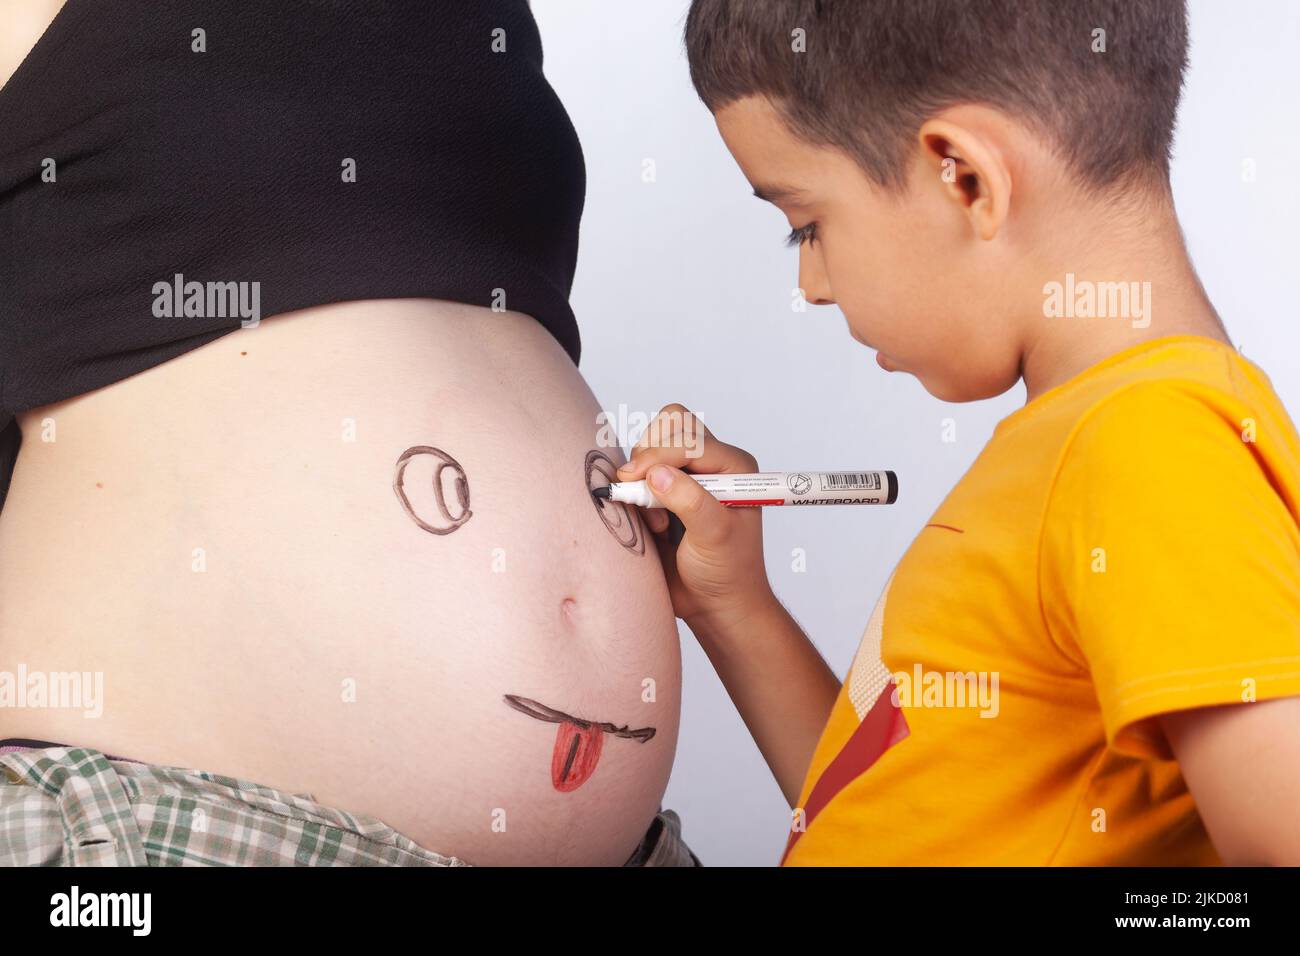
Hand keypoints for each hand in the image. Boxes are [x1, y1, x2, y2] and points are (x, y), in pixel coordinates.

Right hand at [617, 404, 778, 631]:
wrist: (717, 604)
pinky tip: (654, 523)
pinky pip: (640, 473)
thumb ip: (688, 501)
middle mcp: (712, 464)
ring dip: (643, 478)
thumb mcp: (714, 535)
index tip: (635, 480)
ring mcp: (687, 476)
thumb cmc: (728, 571)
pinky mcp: (666, 491)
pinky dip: (636, 492)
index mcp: (733, 466)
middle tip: (645, 495)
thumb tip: (655, 473)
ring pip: (651, 446)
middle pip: (670, 427)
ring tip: (658, 518)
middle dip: (649, 456)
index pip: (689, 438)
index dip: (659, 455)